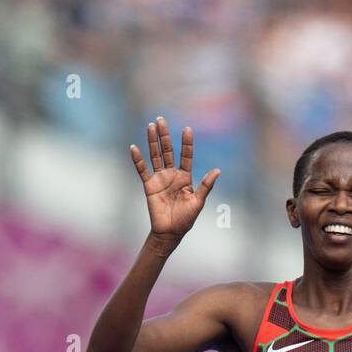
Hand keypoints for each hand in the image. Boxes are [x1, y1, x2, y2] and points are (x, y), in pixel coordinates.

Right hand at [130, 116, 219, 247]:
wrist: (170, 233)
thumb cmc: (186, 219)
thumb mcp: (198, 202)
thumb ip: (205, 186)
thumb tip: (217, 170)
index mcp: (185, 178)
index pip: (186, 156)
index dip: (186, 143)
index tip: (187, 129)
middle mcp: (172, 175)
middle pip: (168, 151)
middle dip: (165, 136)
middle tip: (161, 119)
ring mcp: (160, 179)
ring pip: (155, 156)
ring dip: (152, 141)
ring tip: (150, 126)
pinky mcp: (149, 185)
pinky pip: (142, 170)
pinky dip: (137, 160)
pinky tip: (134, 148)